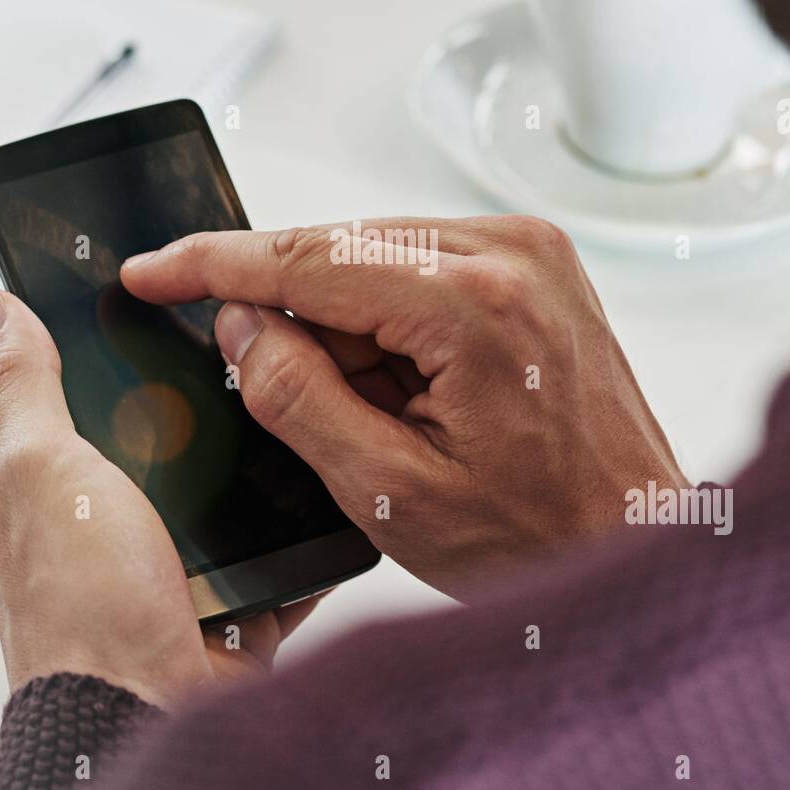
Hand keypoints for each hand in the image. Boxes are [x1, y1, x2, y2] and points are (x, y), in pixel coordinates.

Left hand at [0, 290, 318, 708]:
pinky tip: (321, 502)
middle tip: (244, 364)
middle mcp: (99, 533)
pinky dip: (294, 540)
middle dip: (196, 416)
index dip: (104, 357)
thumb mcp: (42, 469)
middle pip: (156, 447)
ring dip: (251, 475)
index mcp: (43, 493)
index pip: (69, 403)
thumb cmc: (82, 613)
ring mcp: (163, 573)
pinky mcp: (223, 608)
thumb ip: (23, 388)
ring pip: (218, 500)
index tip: (154, 311)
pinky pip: (269, 560)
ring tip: (293, 419)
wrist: (150, 724)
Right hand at [121, 215, 685, 599]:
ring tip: (379, 412)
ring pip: (374, 255)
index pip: (309, 259)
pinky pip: (418, 265)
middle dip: (287, 313)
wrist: (638, 540)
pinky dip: (384, 316)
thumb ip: (300, 399)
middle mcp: (510, 252)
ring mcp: (529, 249)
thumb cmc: (538, 536)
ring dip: (342, 322)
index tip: (151, 271)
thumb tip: (243, 327)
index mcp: (474, 303)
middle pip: (339, 249)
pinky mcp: (533, 262)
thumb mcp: (391, 493)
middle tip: (278, 386)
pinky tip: (402, 385)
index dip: (214, 265)